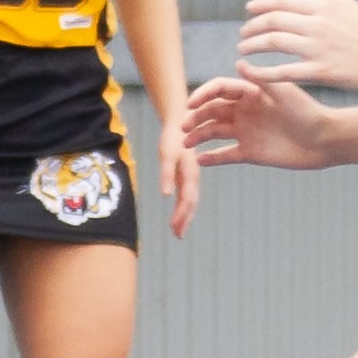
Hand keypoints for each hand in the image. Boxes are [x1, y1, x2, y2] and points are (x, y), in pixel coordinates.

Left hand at [157, 120, 200, 236]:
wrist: (180, 122)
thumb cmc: (172, 138)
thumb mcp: (167, 155)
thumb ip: (166, 174)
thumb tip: (165, 195)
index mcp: (191, 174)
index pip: (187, 199)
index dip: (182, 215)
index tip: (176, 229)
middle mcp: (193, 177)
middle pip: (190, 203)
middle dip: (184, 220)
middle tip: (178, 235)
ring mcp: (189, 177)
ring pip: (188, 201)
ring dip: (183, 216)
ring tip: (177, 231)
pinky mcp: (184, 174)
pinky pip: (184, 194)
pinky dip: (181, 206)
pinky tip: (177, 215)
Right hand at [182, 74, 335, 170]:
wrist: (326, 141)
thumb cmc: (308, 112)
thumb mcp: (285, 93)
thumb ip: (261, 80)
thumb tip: (238, 62)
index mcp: (250, 93)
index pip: (219, 89)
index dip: (202, 95)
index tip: (190, 104)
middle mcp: (244, 111)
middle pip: (211, 111)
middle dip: (195, 117)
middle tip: (183, 128)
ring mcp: (245, 132)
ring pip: (214, 132)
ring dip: (198, 136)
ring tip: (186, 145)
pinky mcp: (250, 152)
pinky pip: (226, 155)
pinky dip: (212, 158)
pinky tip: (200, 160)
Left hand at [238, 0, 357, 90]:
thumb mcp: (350, 6)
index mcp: (324, 7)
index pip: (283, 1)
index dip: (262, 4)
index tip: (249, 10)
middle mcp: (318, 24)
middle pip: (274, 21)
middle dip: (252, 26)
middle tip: (243, 33)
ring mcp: (319, 48)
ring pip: (275, 43)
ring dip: (253, 45)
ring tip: (243, 49)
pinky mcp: (323, 71)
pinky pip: (286, 71)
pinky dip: (265, 72)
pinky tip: (252, 73)